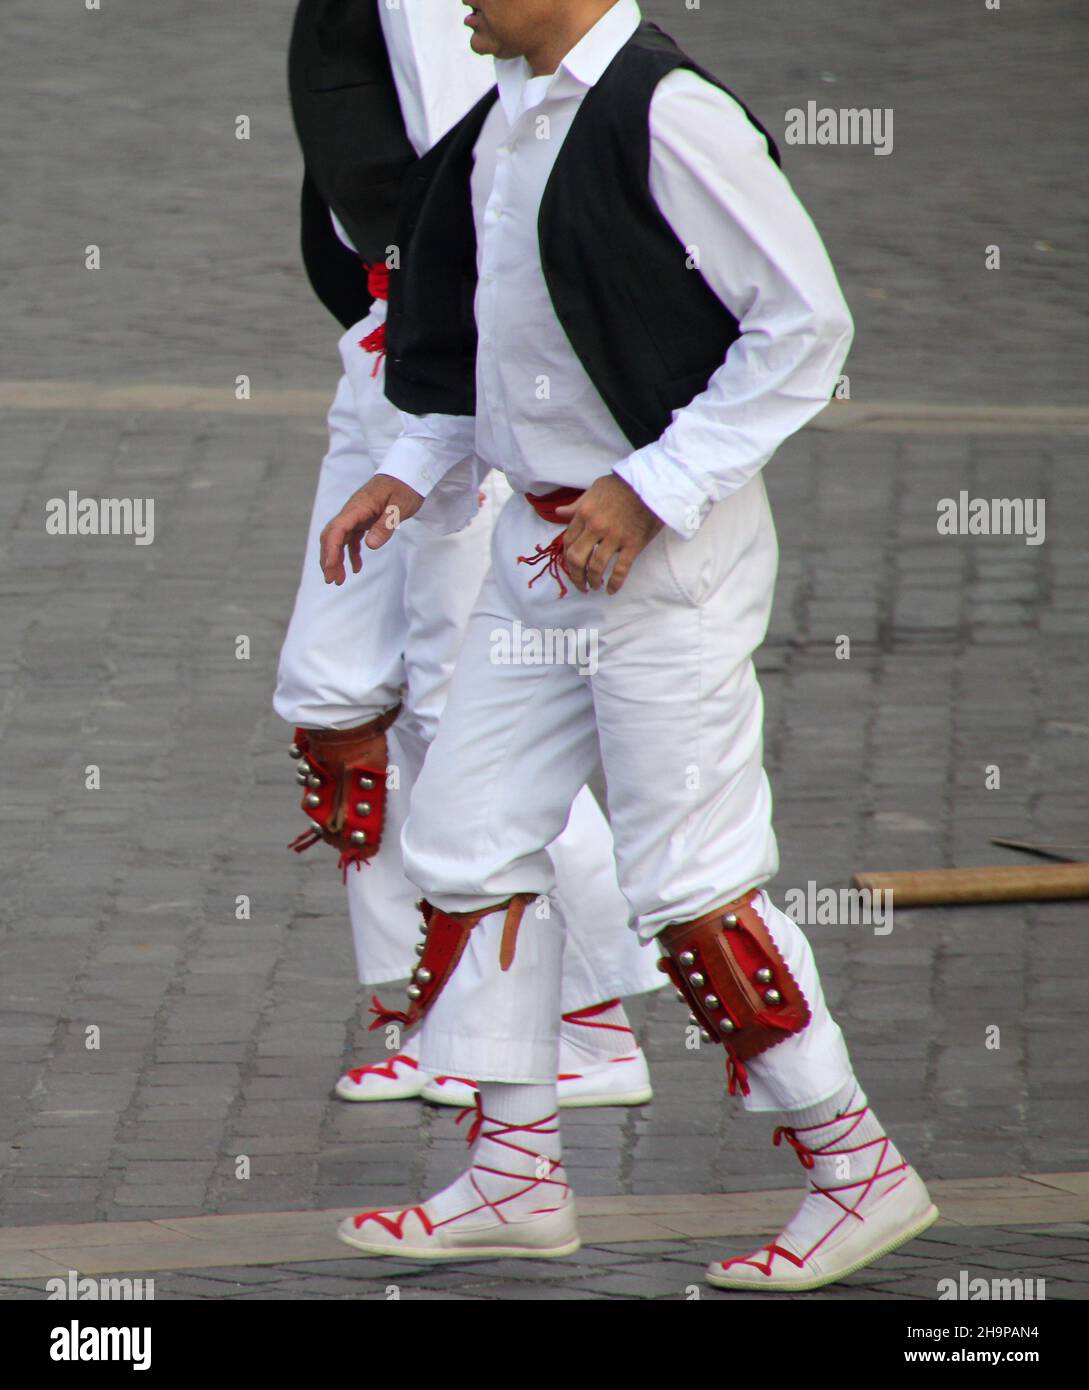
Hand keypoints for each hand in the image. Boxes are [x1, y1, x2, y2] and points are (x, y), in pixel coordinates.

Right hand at [319, 473, 423, 584]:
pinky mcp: (363, 518)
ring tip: (339, 580)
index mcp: (358, 507)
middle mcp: (352, 511)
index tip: (331, 568)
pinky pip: (351, 538)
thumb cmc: (406, 486)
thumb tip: (370, 545)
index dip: (331, 550)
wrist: (408, 472)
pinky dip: (351, 553)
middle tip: (332, 580)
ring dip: (336, 559)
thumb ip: (385, 524)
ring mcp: (356, 515)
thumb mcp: (400, 506)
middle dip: (328, 558)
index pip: (337, 530)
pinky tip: (357, 568)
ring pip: (339, 539)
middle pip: (332, 536)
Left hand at [555, 474, 663, 594]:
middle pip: (577, 558)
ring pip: (596, 567)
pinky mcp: (633, 545)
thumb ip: (577, 505)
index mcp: (584, 514)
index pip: (568, 542)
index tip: (571, 565)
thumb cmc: (623, 484)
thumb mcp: (594, 489)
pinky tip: (611, 591)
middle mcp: (596, 527)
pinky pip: (620, 570)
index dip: (567, 557)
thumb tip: (559, 514)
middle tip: (579, 583)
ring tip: (594, 586)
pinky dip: (614, 583)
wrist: (651, 483)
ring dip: (592, 581)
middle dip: (575, 575)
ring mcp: (614, 537)